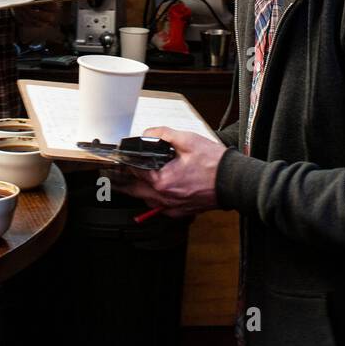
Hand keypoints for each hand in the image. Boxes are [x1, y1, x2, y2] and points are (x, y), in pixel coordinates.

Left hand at [105, 126, 226, 218]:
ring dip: (136, 192)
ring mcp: (173, 207)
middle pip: (133, 191)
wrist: (234, 182)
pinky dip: (153, 199)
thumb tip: (149, 133)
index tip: (114, 161)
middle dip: (120, 183)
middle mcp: (164, 198)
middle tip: (110, 177)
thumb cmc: (215, 164)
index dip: (123, 164)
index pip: (134, 172)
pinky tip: (153, 192)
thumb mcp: (188, 140)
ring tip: (127, 183)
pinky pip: (159, 208)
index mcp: (162, 181)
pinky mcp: (181, 212)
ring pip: (145, 201)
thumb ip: (164, 134)